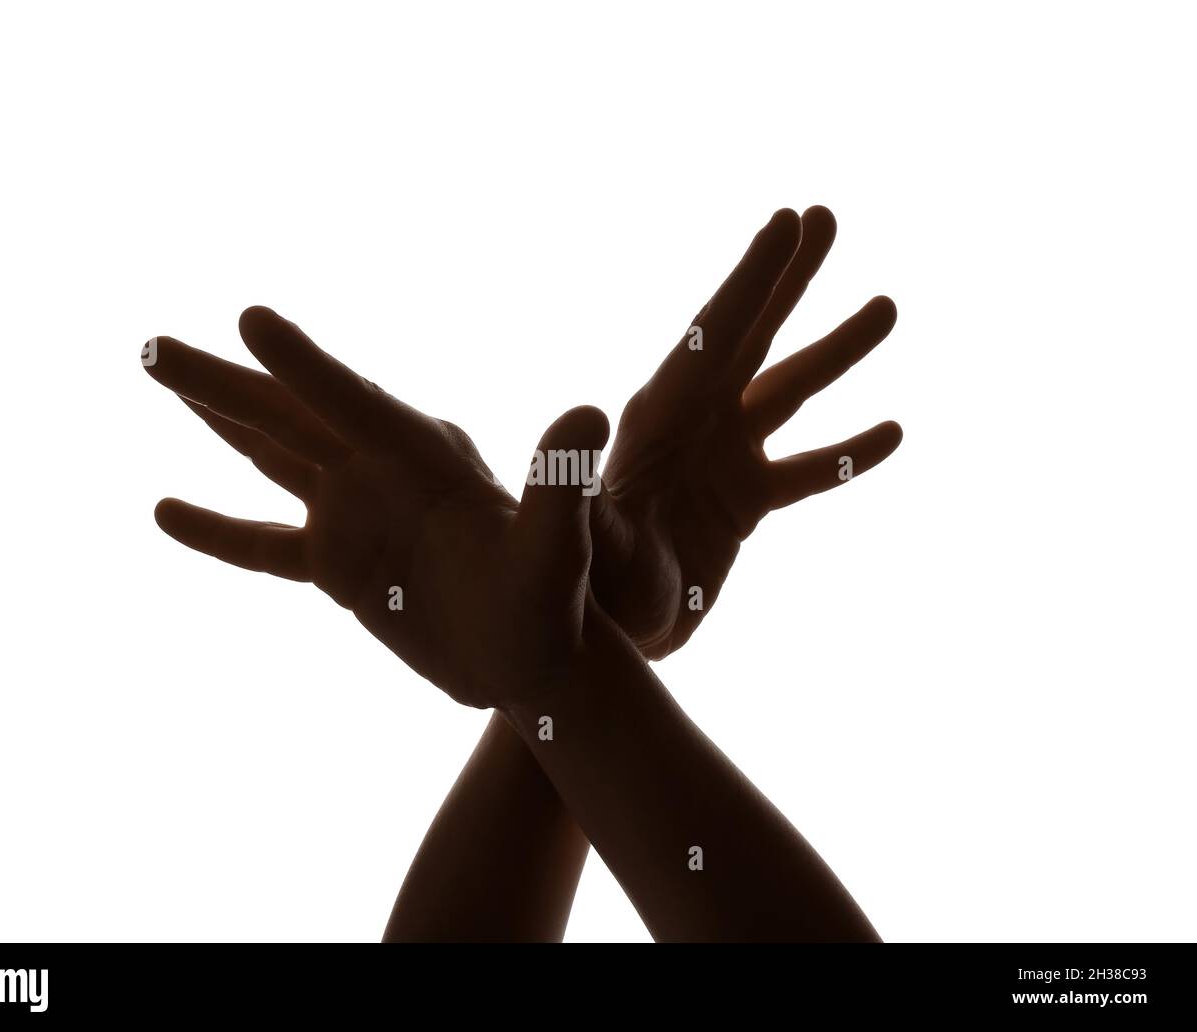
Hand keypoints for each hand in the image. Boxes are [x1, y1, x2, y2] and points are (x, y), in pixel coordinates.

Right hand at [145, 307, 609, 708]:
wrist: (536, 660)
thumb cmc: (555, 603)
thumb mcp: (558, 548)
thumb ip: (559, 484)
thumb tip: (587, 413)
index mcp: (426, 455)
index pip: (353, 403)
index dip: (303, 366)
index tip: (251, 321)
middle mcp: (382, 470)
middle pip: (289, 415)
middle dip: (223, 381)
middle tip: (154, 343)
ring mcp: (355, 513)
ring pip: (271, 455)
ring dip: (216, 417)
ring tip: (162, 371)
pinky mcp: (339, 564)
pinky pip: (263, 545)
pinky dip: (217, 530)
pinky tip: (166, 510)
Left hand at [589, 206, 901, 657]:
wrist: (609, 637)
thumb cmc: (589, 589)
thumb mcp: (583, 538)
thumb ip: (583, 485)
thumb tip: (591, 417)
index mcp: (657, 418)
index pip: (712, 335)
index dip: (750, 279)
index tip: (786, 220)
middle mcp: (694, 425)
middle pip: (751, 337)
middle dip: (787, 279)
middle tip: (825, 215)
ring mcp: (723, 460)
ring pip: (790, 392)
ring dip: (837, 350)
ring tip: (886, 305)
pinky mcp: (744, 504)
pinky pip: (809, 472)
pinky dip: (848, 456)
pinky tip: (892, 432)